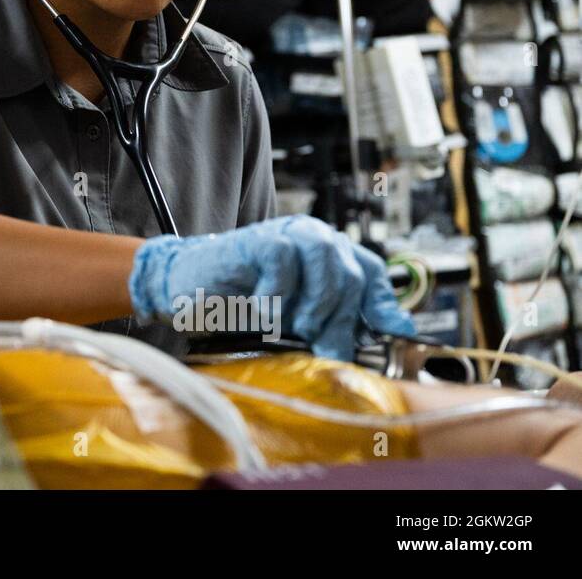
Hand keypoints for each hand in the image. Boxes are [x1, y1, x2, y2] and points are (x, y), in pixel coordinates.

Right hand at [128, 214, 415, 361]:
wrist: (188, 290)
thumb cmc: (242, 304)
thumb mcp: (296, 318)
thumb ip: (334, 321)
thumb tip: (386, 336)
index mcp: (328, 254)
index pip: (370, 272)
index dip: (382, 305)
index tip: (394, 333)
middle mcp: (312, 237)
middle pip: (352, 273)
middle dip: (343, 319)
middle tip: (326, 348)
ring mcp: (285, 234)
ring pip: (326, 259)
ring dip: (318, 302)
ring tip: (299, 326)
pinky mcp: (256, 238)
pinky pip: (281, 259)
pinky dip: (277, 292)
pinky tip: (263, 309)